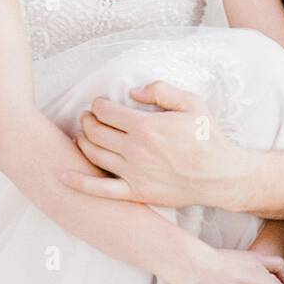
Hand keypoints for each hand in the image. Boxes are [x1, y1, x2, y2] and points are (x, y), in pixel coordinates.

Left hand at [63, 81, 242, 209]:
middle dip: (87, 120)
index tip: (100, 104)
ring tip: (83, 135)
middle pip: (96, 131)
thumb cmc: (207, 137)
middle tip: (89, 117)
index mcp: (146, 126)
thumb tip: (133, 91)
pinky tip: (63, 176)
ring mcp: (133, 173)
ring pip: (94, 155)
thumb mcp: (191, 102)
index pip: (107, 112)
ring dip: (83, 141)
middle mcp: (135, 150)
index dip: (98, 105)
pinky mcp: (136, 193)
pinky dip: (79, 183)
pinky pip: (101, 190)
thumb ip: (160, 90)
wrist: (220, 175)